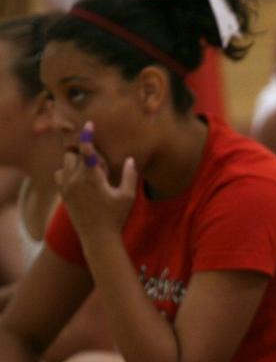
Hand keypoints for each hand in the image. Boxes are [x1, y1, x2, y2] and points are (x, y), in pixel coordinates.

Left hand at [56, 122, 136, 236]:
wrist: (97, 237)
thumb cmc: (115, 217)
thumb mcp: (127, 196)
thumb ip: (128, 175)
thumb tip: (130, 160)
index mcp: (91, 178)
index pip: (87, 150)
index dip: (87, 135)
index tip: (89, 124)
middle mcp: (75, 179)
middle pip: (74, 154)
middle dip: (86, 154)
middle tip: (100, 168)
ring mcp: (66, 187)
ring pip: (65, 163)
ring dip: (75, 162)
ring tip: (89, 174)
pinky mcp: (62, 194)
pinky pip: (59, 174)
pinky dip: (67, 172)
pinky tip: (79, 180)